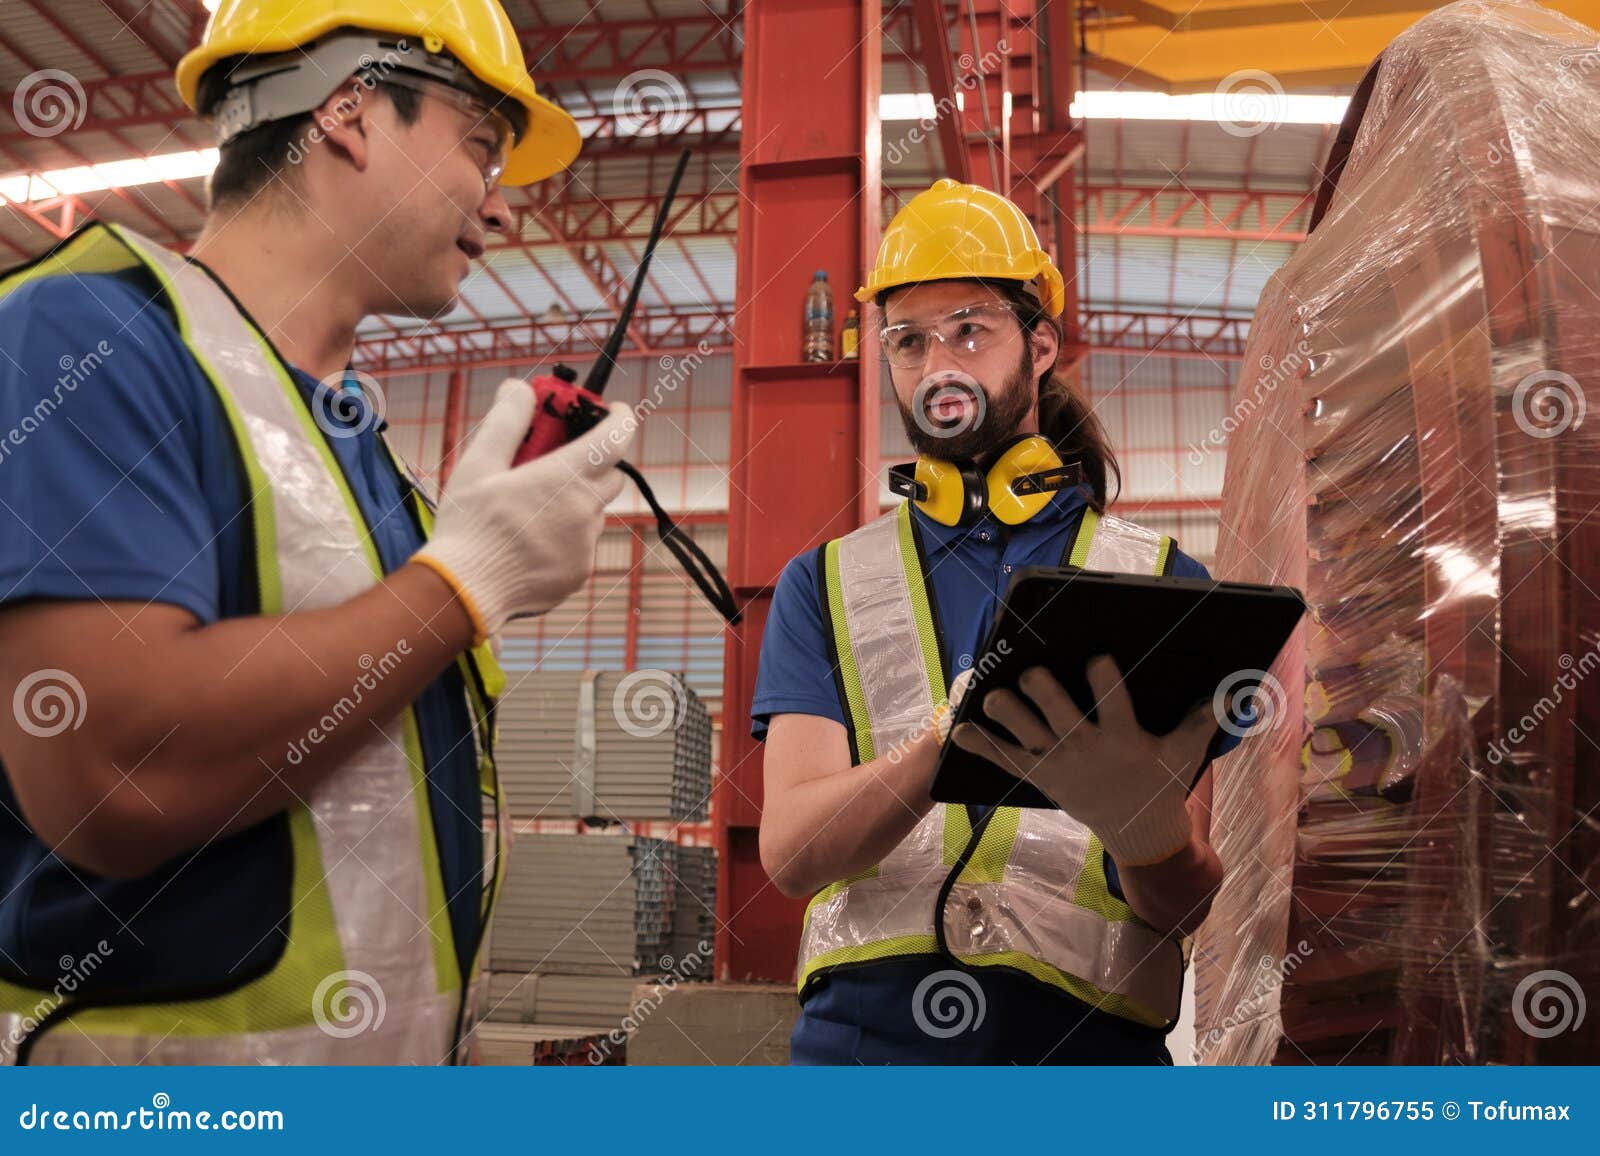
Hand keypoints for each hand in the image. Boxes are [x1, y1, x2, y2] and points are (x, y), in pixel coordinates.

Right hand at [413, 379, 635, 641]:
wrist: (464, 594)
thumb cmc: (468, 526)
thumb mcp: (478, 463)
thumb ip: (507, 420)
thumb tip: (521, 388)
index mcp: (565, 478)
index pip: (617, 437)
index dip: (620, 416)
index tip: (612, 408)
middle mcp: (585, 511)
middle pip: (610, 474)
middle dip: (592, 460)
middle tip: (556, 457)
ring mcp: (585, 546)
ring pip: (593, 511)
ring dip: (573, 500)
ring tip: (528, 506)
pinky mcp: (579, 573)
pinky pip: (581, 544)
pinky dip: (564, 534)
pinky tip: (527, 540)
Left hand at [950, 655, 1215, 865]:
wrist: (1138, 832)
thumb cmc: (1161, 780)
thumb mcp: (1185, 750)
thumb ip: (1204, 718)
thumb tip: (1236, 688)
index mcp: (1123, 738)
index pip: (1114, 705)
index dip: (1104, 681)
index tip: (1097, 657)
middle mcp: (1086, 750)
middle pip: (1058, 717)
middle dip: (1044, 694)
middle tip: (1031, 672)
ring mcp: (1059, 764)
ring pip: (1025, 736)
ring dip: (1007, 716)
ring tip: (992, 696)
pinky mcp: (1040, 776)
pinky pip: (1006, 762)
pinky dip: (982, 747)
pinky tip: (959, 732)